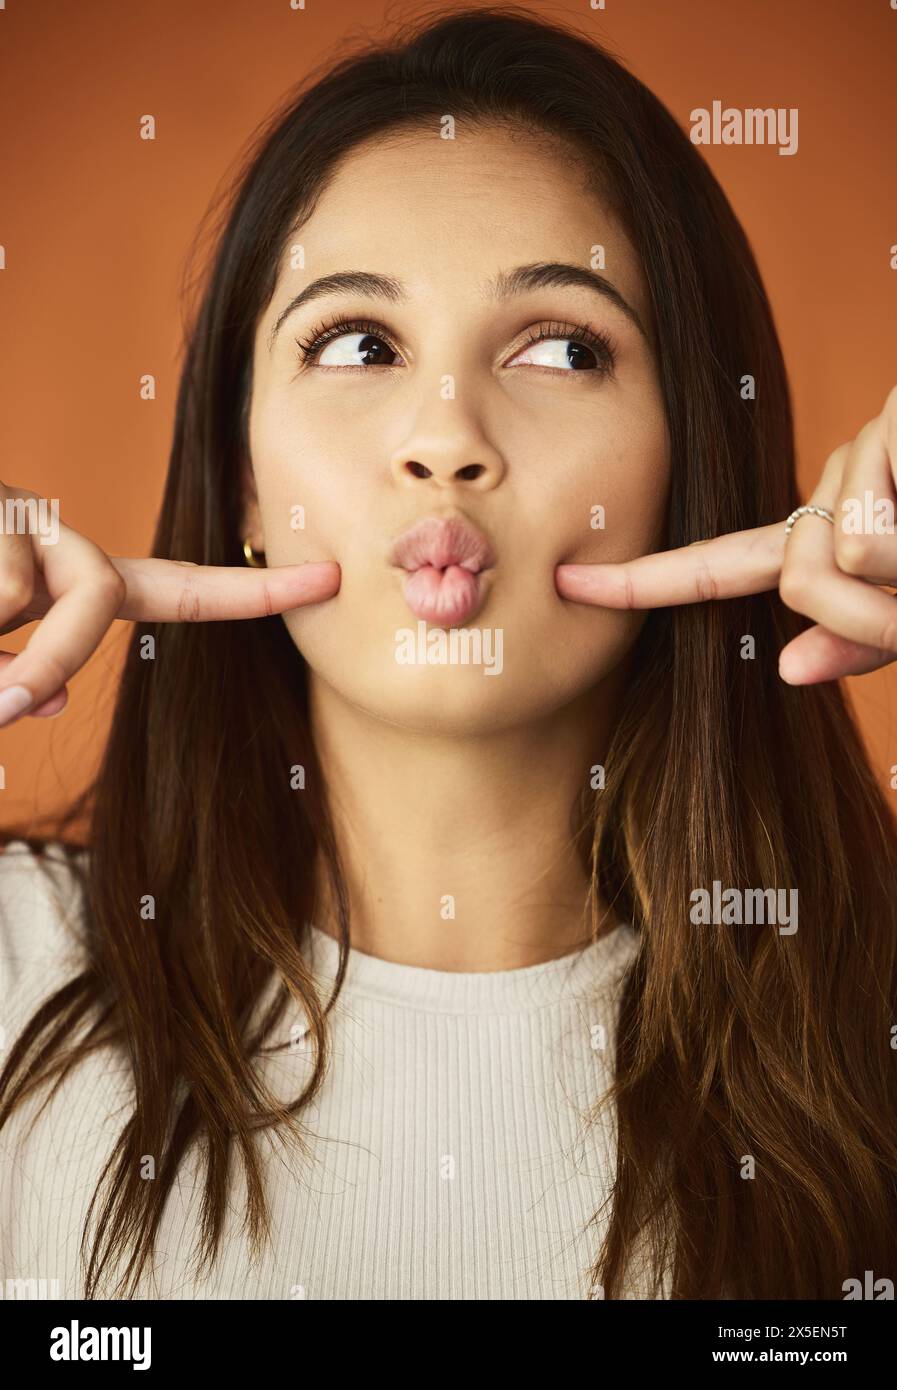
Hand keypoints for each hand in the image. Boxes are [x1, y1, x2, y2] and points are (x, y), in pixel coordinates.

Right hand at [0, 484, 339, 727]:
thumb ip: (32, 672)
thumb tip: (51, 704)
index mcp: (78, 580)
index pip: (182, 590)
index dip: (252, 593)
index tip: (328, 581)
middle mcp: (61, 540)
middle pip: (102, 594)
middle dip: (53, 656)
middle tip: (2, 708)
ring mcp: (21, 519)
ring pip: (15, 593)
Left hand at [555, 385, 896, 685]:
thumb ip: (857, 642)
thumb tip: (786, 669)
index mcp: (821, 536)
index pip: (718, 567)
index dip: (642, 581)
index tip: (567, 584)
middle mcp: (827, 490)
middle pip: (796, 584)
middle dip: (869, 618)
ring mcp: (858, 456)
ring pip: (838, 564)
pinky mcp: (889, 428)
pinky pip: (870, 534)